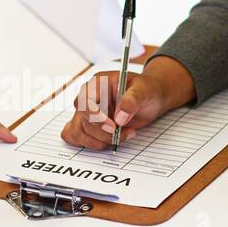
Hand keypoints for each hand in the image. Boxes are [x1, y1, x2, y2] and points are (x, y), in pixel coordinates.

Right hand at [60, 57, 194, 149]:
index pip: (85, 101)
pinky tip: (110, 140)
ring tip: (124, 135)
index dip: (96, 116)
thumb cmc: (145, 90)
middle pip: (82, 119)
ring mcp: (86, 112)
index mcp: (98, 82)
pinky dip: (93, 143)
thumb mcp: (143, 90)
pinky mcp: (88, 125)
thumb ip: (132, 100)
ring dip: (102, 140)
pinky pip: (77, 137)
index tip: (114, 127)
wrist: (150, 97)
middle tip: (124, 132)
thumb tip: (119, 118)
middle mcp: (88, 96)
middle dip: (103, 132)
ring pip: (80, 132)